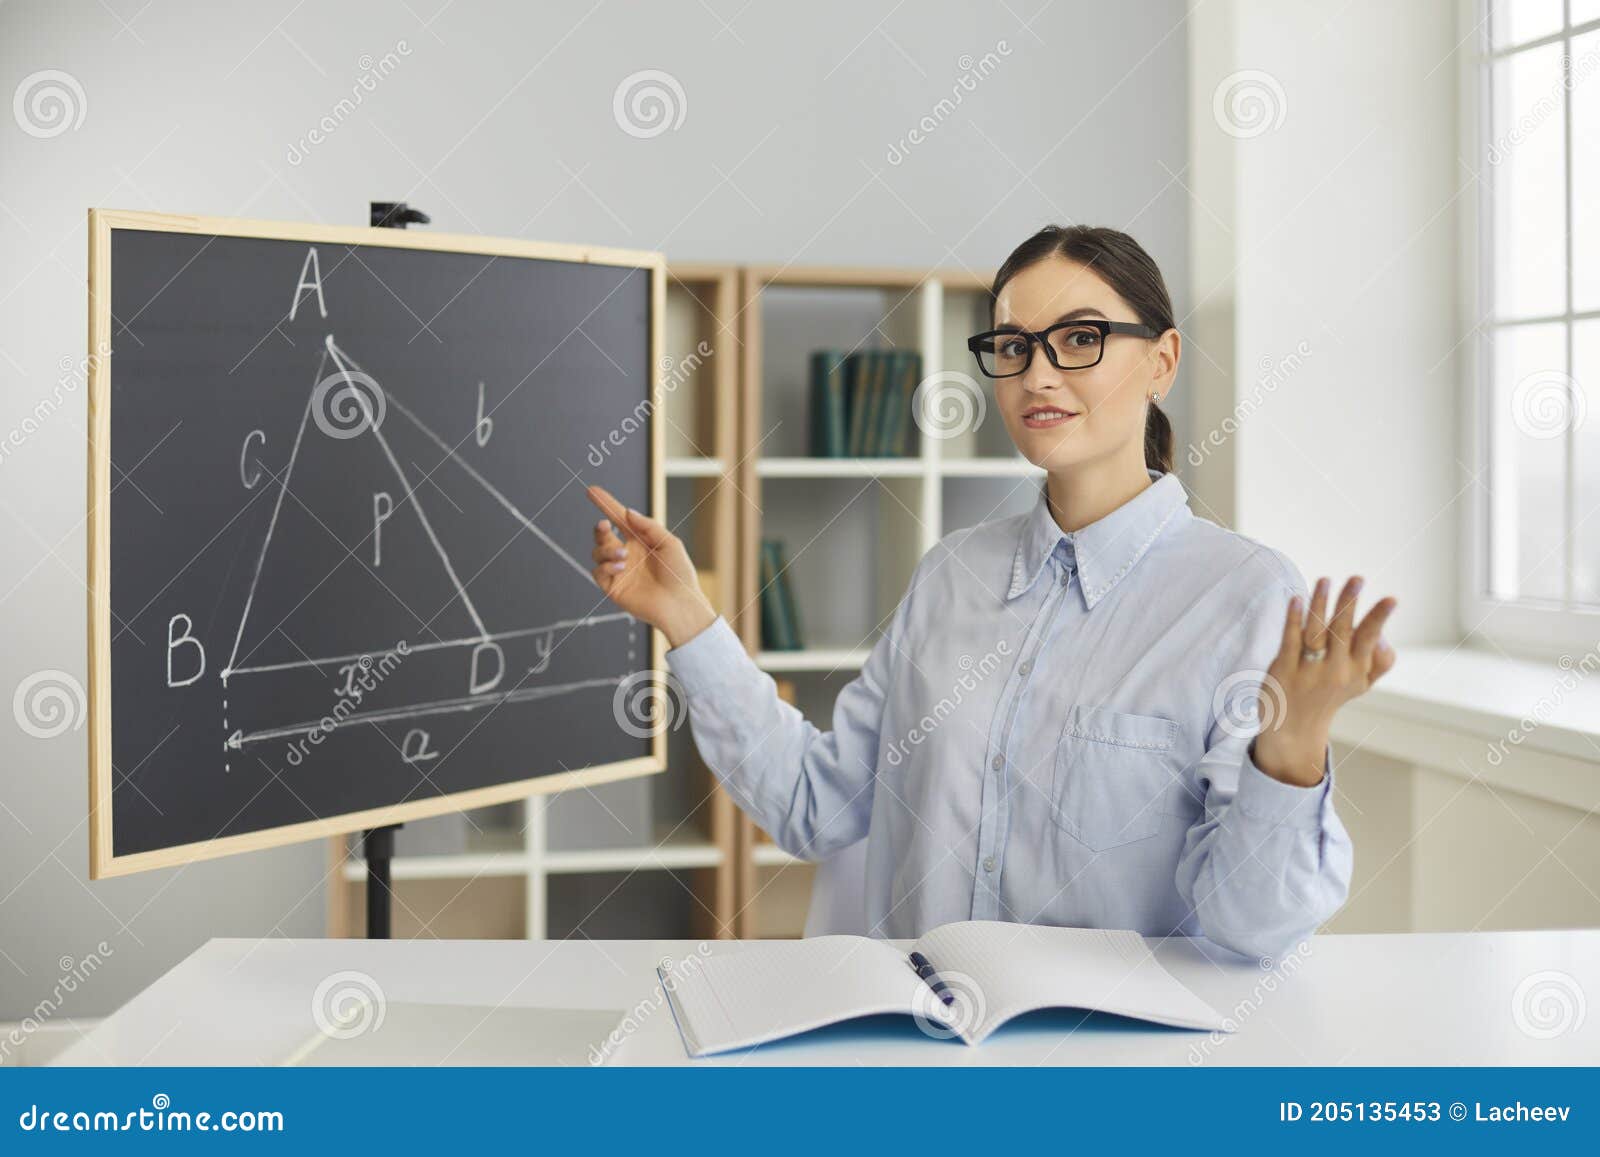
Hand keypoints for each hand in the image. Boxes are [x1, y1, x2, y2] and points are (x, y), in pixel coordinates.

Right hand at [586, 485, 716, 648]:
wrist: (680, 604)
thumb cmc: (680, 574)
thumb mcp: (669, 542)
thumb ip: (648, 526)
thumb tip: (628, 512)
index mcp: (641, 541)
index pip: (619, 519)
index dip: (606, 505)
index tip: (592, 491)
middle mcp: (627, 554)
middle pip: (603, 535)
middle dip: (600, 528)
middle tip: (604, 524)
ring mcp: (619, 570)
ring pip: (597, 552)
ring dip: (606, 549)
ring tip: (624, 555)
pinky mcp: (613, 587)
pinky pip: (598, 571)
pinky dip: (606, 565)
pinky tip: (621, 566)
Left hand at [1252, 576, 1397, 786]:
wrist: (1294, 729)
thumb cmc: (1331, 696)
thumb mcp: (1361, 684)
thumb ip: (1379, 661)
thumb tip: (1383, 635)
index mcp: (1356, 670)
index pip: (1370, 640)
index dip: (1379, 619)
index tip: (1391, 599)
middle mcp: (1335, 671)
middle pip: (1343, 631)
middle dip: (1349, 603)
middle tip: (1356, 579)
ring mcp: (1308, 671)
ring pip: (1316, 632)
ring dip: (1320, 604)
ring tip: (1325, 580)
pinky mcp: (1283, 670)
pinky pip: (1289, 641)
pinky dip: (1293, 619)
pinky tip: (1296, 599)